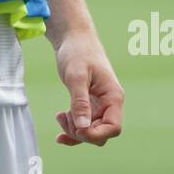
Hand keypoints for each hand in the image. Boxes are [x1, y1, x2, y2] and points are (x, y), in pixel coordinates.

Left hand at [52, 28, 123, 146]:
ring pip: (91, 130)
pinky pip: (83, 124)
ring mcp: (99, 105)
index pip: (113, 127)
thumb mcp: (77, 76)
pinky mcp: (89, 104)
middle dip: (82, 132)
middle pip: (101, 133)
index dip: (96, 134)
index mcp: (113, 96)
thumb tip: (82, 127)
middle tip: (63, 117)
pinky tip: (60, 126)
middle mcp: (109, 103)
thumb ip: (80, 102)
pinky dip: (72, 128)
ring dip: (74, 130)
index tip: (78, 128)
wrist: (74, 39)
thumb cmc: (78, 52)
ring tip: (60, 116)